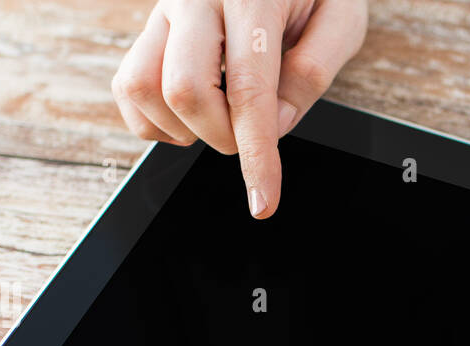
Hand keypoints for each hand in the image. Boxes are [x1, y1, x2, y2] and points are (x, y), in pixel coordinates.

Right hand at [112, 0, 367, 218]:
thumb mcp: (342, 19)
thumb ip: (313, 72)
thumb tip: (273, 125)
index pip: (248, 89)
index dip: (256, 156)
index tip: (263, 202)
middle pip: (184, 90)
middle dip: (221, 136)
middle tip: (250, 133)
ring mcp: (165, 9)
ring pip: (142, 88)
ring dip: (184, 127)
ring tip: (222, 116)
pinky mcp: (148, 25)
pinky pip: (127, 86)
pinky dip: (156, 118)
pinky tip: (194, 113)